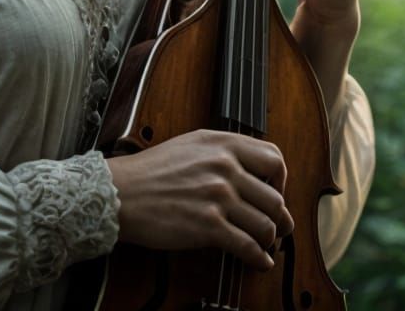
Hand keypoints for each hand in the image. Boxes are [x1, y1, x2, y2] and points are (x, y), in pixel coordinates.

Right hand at [106, 130, 293, 270]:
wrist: (123, 192)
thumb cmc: (153, 170)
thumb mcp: (192, 144)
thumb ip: (224, 151)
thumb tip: (252, 170)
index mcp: (222, 143)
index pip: (274, 158)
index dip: (282, 179)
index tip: (276, 191)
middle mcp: (225, 166)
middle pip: (275, 197)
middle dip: (280, 218)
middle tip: (278, 227)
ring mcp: (218, 196)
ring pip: (267, 224)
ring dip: (270, 240)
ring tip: (266, 245)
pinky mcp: (208, 226)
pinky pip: (248, 246)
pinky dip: (259, 259)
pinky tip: (259, 261)